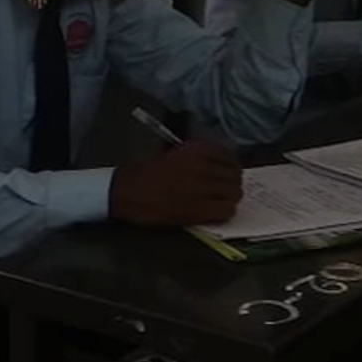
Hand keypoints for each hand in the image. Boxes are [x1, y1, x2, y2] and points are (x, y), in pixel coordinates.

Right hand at [109, 140, 242, 227]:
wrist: (127, 192)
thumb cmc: (145, 172)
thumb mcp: (173, 153)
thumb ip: (197, 157)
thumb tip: (219, 166)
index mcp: (196, 150)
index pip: (229, 157)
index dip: (231, 166)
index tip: (228, 171)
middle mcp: (203, 167)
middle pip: (234, 176)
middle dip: (232, 183)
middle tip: (225, 188)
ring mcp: (202, 189)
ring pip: (233, 194)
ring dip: (230, 198)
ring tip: (222, 200)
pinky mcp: (198, 210)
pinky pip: (226, 211)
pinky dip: (225, 211)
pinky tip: (216, 211)